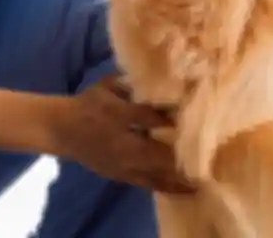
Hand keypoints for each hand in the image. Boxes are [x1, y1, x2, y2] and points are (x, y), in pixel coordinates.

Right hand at [48, 75, 195, 194]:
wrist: (62, 128)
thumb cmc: (89, 103)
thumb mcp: (110, 87)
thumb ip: (135, 85)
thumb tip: (165, 83)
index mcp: (118, 117)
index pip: (152, 119)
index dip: (174, 121)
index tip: (200, 120)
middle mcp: (122, 145)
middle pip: (159, 154)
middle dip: (185, 156)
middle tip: (211, 157)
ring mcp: (122, 165)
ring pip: (156, 174)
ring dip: (180, 177)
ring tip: (204, 179)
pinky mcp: (121, 176)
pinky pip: (149, 185)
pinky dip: (167, 186)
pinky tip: (185, 188)